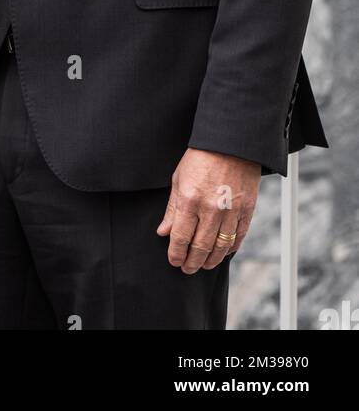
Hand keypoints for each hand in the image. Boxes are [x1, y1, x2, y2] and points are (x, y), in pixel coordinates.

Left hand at [156, 148, 260, 272]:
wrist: (230, 142)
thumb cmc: (201, 157)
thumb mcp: (179, 178)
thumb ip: (172, 209)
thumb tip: (164, 232)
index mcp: (190, 199)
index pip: (181, 237)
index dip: (176, 254)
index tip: (174, 261)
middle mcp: (211, 209)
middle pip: (201, 247)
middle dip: (192, 262)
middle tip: (187, 268)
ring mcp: (231, 211)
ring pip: (221, 247)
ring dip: (211, 260)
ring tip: (203, 264)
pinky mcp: (247, 210)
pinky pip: (239, 237)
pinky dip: (230, 248)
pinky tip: (223, 252)